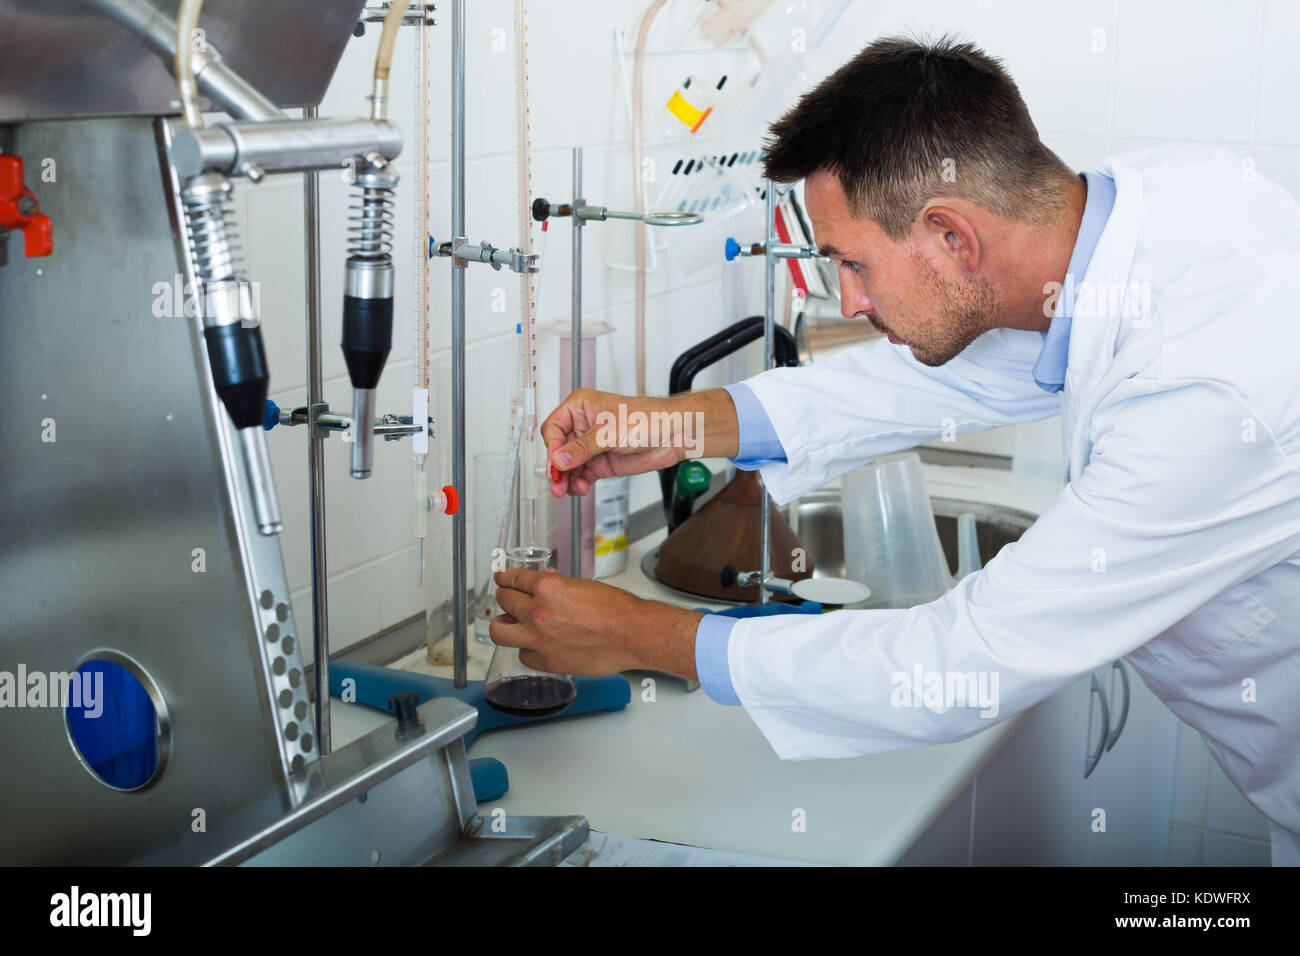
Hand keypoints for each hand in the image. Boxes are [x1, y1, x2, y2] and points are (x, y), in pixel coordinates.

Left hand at [491, 568, 702, 678]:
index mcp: (548, 588)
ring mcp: (540, 640)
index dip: (505, 578)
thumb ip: (558, 584)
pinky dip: (527, 649)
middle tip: (508, 598)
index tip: (502, 579)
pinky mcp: (548, 662)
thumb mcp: (583, 586)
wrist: (632, 634)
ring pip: (500, 632)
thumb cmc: (617, 610)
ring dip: (503, 625)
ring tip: (509, 624)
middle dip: (505, 598)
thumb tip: (545, 580)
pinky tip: (534, 645)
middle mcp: (538, 613)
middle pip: (504, 602)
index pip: (514, 580)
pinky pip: (523, 655)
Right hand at [540, 388, 685, 496]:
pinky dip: (578, 483)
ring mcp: (591, 446)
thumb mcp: (610, 431)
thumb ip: (583, 448)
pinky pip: (581, 475)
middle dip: (557, 468)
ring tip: (568, 490)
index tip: (557, 463)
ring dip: (567, 479)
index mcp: (580, 407)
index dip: (553, 447)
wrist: (674, 434)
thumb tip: (559, 459)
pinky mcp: (600, 462)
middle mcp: (583, 426)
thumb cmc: (649, 418)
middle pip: (558, 450)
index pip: (553, 428)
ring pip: (568, 466)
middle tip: (558, 484)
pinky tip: (580, 488)